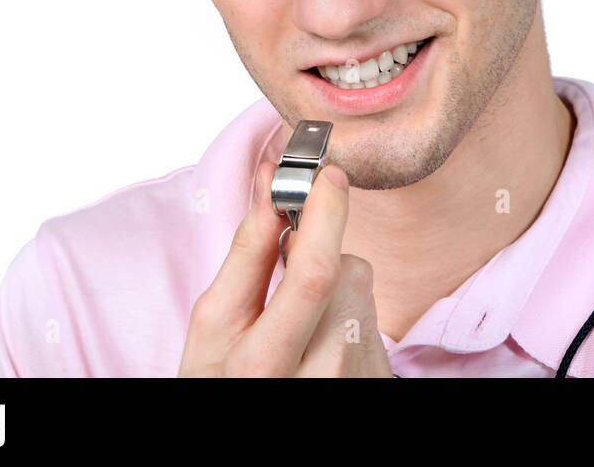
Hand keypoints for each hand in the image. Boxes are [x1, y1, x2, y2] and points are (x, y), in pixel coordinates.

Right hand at [178, 160, 391, 376]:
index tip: (326, 174)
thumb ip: (246, 254)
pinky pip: (371, 313)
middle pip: (345, 275)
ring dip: (334, 278)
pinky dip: (346, 305)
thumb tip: (272, 184)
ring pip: (361, 288)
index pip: (313, 274)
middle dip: (323, 241)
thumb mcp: (214, 326)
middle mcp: (318, 376)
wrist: (261, 420)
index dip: (325, 214)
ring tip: (299, 310)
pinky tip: (321, 329)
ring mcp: (353, 380)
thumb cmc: (225, 373)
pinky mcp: (379, 378)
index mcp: (262, 365)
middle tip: (305, 223)